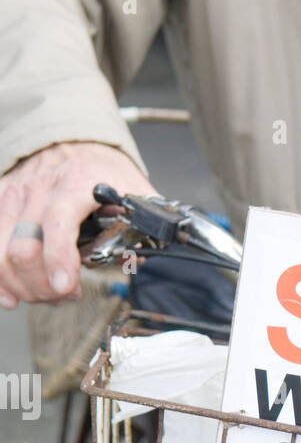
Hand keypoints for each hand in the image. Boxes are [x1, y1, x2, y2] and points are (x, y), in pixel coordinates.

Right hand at [0, 142, 152, 308]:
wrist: (74, 146)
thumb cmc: (103, 173)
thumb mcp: (133, 190)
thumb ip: (145, 224)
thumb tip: (143, 258)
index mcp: (76, 182)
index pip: (57, 221)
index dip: (58, 257)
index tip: (64, 285)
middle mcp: (39, 189)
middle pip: (24, 249)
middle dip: (44, 286)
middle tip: (67, 292)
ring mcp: (14, 198)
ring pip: (2, 255)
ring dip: (25, 286)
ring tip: (49, 292)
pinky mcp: (0, 208)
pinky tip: (12, 296)